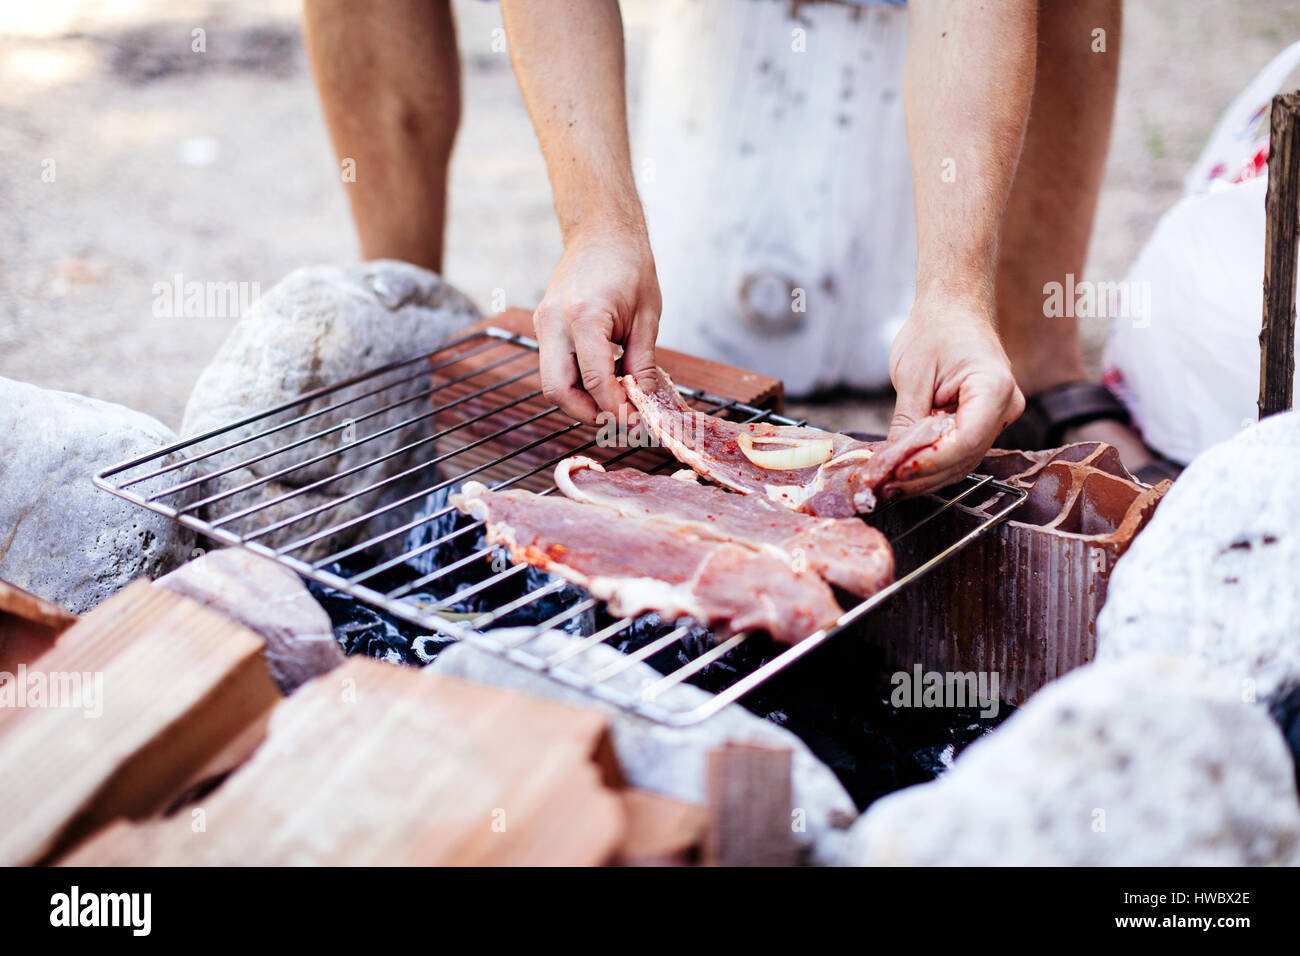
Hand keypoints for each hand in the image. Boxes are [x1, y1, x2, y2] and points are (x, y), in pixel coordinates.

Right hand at [533, 224, 661, 424]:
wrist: (602, 231)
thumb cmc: (629, 266)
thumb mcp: (646, 317)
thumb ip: (642, 363)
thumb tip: (643, 402)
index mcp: (584, 315)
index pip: (593, 379)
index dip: (615, 407)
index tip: (636, 421)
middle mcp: (554, 322)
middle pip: (556, 390)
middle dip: (587, 413)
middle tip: (619, 419)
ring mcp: (543, 324)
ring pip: (551, 382)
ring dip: (581, 400)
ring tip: (615, 400)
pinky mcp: (543, 326)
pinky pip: (554, 366)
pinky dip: (576, 381)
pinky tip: (604, 380)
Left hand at [883, 293, 1023, 497]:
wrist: (953, 309)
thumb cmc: (935, 330)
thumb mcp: (912, 374)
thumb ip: (907, 420)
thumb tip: (893, 460)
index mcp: (993, 388)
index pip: (966, 440)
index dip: (931, 462)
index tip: (898, 471)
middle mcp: (1004, 407)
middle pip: (965, 457)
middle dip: (923, 476)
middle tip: (885, 486)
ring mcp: (997, 417)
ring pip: (962, 461)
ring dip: (926, 477)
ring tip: (889, 484)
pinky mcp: (983, 422)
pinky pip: (959, 451)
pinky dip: (932, 463)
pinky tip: (904, 471)